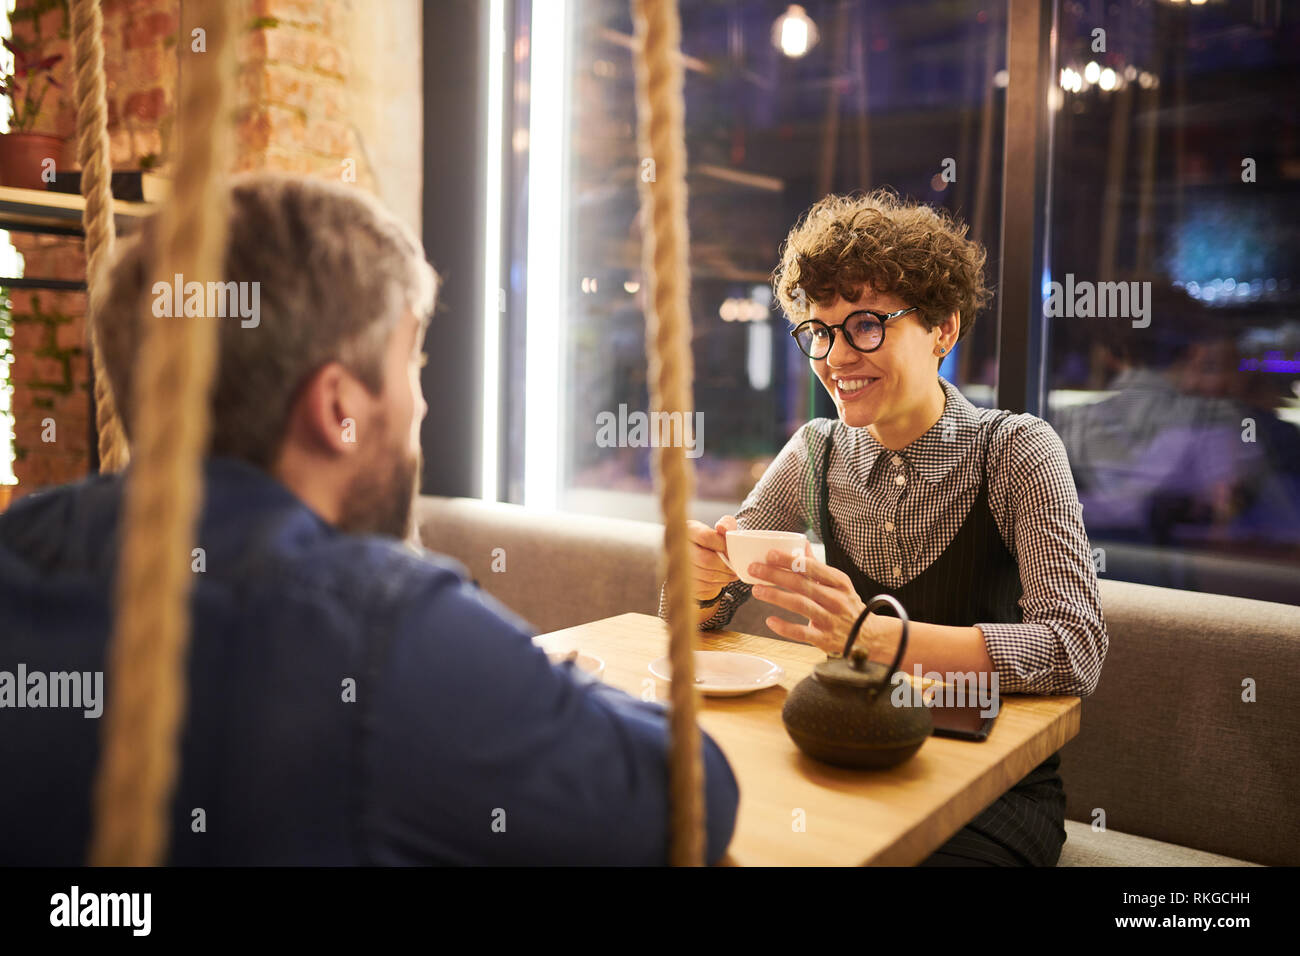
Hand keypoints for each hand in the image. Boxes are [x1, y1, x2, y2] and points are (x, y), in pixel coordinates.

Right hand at [685, 514, 739, 600]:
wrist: (695, 555)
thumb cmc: (710, 541)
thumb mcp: (717, 529)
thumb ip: (726, 524)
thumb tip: (723, 528)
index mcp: (689, 531)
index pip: (706, 537)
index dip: (723, 545)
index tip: (732, 550)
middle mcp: (680, 548)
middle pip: (706, 560)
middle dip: (725, 565)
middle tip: (735, 566)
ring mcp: (680, 567)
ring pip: (707, 575)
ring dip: (724, 576)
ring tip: (732, 573)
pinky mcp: (684, 582)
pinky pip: (705, 587)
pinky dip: (717, 584)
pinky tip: (722, 579)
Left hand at [745, 544, 875, 655]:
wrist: (867, 636)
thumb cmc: (847, 605)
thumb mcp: (839, 584)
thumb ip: (818, 566)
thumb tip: (802, 543)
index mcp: (839, 582)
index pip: (812, 567)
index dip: (790, 560)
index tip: (769, 554)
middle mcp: (835, 600)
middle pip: (802, 584)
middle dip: (775, 575)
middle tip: (754, 569)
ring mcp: (830, 620)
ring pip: (800, 605)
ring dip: (776, 596)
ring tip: (756, 590)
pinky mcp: (824, 639)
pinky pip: (802, 632)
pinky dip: (785, 627)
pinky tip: (770, 620)